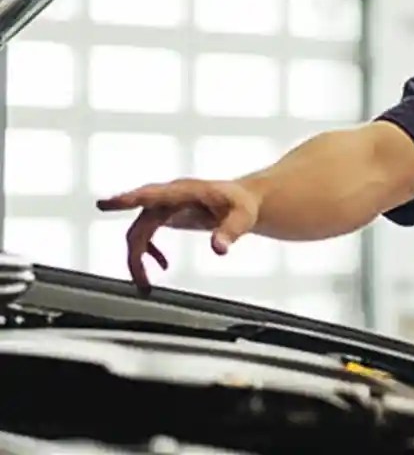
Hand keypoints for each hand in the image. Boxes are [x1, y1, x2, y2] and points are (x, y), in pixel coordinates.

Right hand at [96, 178, 262, 291]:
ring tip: (145, 286)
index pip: (152, 195)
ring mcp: (164, 206)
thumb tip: (219, 249)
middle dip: (135, 254)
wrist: (244, 201)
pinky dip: (148, 253)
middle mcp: (169, 197)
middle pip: (141, 225)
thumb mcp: (243, 217)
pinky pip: (145, 235)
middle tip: (141, 283)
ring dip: (138, 259)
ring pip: (138, 233)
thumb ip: (231, 231)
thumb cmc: (243, 204)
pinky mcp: (165, 215)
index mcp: (185, 191)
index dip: (129, 200)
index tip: (105, 204)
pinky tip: (162, 266)